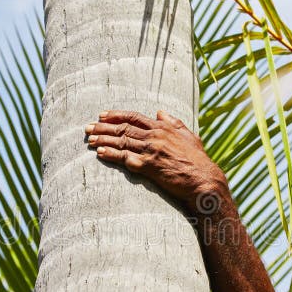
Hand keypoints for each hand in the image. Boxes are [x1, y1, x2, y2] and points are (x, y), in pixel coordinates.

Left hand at [86, 110, 227, 212]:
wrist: (204, 181)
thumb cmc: (198, 161)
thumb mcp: (189, 136)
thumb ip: (174, 122)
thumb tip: (160, 111)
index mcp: (163, 127)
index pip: (134, 117)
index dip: (116, 115)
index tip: (102, 115)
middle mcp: (155, 136)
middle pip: (123, 128)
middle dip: (103, 127)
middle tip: (88, 128)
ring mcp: (152, 150)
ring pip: (122, 141)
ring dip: (103, 140)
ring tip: (90, 140)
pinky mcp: (149, 166)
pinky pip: (125, 159)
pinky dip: (112, 155)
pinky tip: (100, 154)